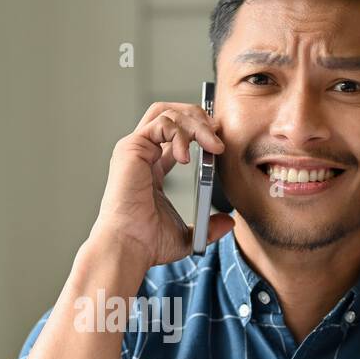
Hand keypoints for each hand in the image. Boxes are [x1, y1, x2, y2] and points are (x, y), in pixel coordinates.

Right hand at [89, 102, 235, 267]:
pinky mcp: (131, 148)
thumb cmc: (147, 242)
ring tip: (212, 145)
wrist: (130, 246)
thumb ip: (208, 225)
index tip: (218, 142)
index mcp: (152, 169)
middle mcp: (141, 154)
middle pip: (169, 113)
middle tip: (217, 134)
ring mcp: (135, 149)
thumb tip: (229, 222)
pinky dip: (180, 134)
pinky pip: (162, 124)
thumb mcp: (188, 234)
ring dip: (196, 123)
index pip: (174, 135)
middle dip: (197, 116)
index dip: (198, 131)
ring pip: (167, 113)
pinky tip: (187, 157)